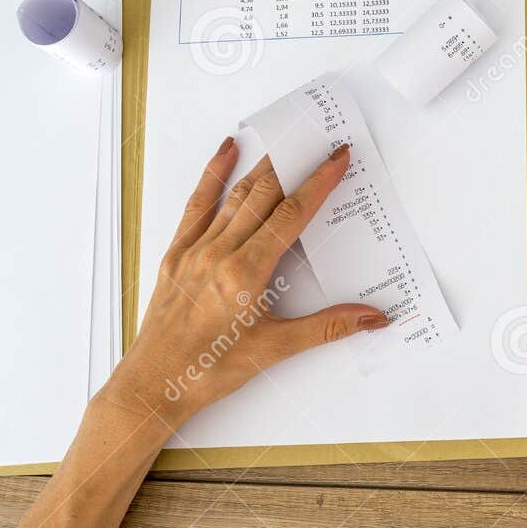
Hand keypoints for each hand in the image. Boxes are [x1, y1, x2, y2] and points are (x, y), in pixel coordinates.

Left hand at [96, 137, 389, 432]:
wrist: (155, 385)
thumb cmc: (208, 370)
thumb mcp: (275, 349)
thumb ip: (327, 327)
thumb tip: (371, 317)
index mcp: (246, 273)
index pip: (292, 215)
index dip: (319, 182)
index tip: (337, 158)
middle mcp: (219, 253)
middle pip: (265, 194)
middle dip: (296, 165)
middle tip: (320, 143)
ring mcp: (195, 250)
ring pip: (236, 195)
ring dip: (264, 166)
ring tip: (286, 142)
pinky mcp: (177, 253)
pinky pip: (198, 204)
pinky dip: (213, 174)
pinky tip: (225, 152)